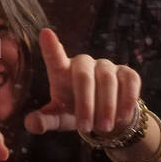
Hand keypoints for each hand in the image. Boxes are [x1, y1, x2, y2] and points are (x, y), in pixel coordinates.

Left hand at [24, 28, 140, 135]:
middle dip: (85, 104)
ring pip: (107, 80)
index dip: (51, 47)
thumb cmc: (75, 114)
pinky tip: (123, 117)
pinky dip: (127, 100)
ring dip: (106, 106)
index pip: (55, 57)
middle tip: (86, 127)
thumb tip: (31, 124)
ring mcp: (106, 66)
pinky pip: (129, 82)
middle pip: (83, 76)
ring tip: (103, 127)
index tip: (45, 34)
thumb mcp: (58, 119)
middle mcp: (84, 64)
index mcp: (62, 72)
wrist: (106, 119)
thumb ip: (44, 120)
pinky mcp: (127, 73)